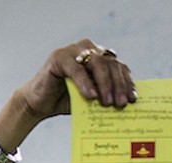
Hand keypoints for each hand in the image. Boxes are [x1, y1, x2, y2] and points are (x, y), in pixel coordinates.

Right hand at [17, 39, 135, 121]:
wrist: (39, 103)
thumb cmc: (66, 100)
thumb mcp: (91, 98)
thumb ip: (105, 95)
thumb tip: (125, 105)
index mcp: (99, 57)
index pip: (118, 67)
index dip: (127, 82)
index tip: (132, 99)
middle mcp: (88, 49)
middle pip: (110, 63)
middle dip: (118, 85)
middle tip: (121, 104)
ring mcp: (73, 50)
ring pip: (96, 62)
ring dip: (104, 83)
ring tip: (107, 102)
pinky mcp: (59, 57)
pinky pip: (76, 69)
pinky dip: (85, 83)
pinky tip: (90, 96)